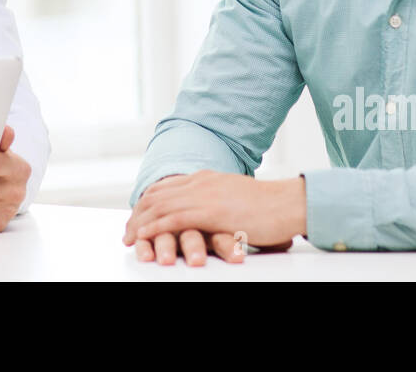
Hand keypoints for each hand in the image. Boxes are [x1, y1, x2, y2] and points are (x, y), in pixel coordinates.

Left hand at [121, 171, 304, 265]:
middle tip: (127, 233)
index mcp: (205, 178)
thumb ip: (216, 201)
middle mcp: (200, 182)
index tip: (136, 218)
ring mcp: (204, 195)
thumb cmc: (268, 207)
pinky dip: (156, 228)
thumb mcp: (234, 198)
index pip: (165, 188)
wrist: (288, 203)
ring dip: (141, 223)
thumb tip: (207, 214)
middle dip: (138, 215)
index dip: (147, 204)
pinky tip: (146, 237)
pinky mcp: (211, 212)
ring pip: (161, 206)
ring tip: (130, 238)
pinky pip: (174, 219)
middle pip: (157, 196)